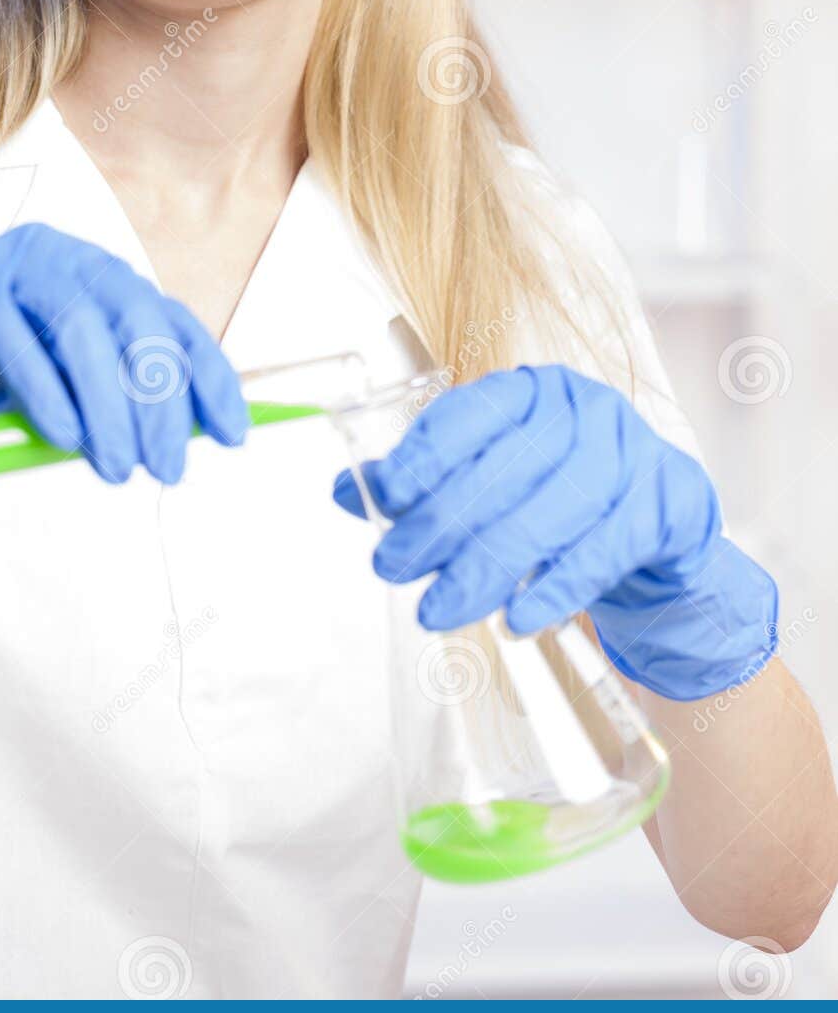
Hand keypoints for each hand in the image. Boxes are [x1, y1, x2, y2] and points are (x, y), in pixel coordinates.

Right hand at [0, 222, 249, 534]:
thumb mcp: (67, 392)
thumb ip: (115, 402)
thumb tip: (178, 445)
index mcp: (105, 281)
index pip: (173, 323)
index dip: (208, 377)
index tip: (234, 435)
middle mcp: (70, 260)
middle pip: (137, 322)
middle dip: (160, 401)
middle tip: (167, 468)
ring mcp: (13, 266)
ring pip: (80, 328)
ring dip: (107, 405)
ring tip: (117, 468)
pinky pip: (12, 336)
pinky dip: (43, 388)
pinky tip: (61, 436)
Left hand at [332, 363, 777, 700]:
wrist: (658, 534)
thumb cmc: (559, 500)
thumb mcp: (493, 482)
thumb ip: (424, 484)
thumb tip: (346, 491)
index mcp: (534, 391)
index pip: (471, 413)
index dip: (424, 453)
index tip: (385, 497)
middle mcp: (585, 410)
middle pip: (502, 469)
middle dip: (440, 524)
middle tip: (392, 568)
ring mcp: (632, 455)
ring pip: (546, 515)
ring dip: (485, 569)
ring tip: (438, 610)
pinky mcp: (666, 506)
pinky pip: (600, 553)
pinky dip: (553, 591)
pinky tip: (515, 621)